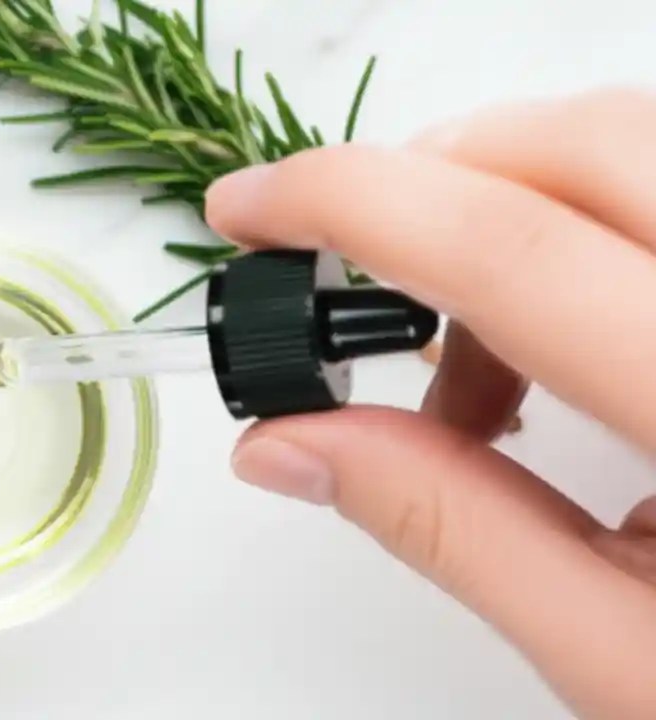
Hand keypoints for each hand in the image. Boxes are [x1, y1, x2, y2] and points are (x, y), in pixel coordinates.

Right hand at [204, 88, 655, 719]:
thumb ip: (445, 528)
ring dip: (511, 216)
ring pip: (643, 148)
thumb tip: (290, 443)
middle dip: (431, 186)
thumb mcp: (620, 659)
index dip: (344, 203)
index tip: (247, 210)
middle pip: (583, 146)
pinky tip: (578, 349)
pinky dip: (592, 230)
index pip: (507, 249)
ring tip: (482, 379)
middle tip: (365, 294)